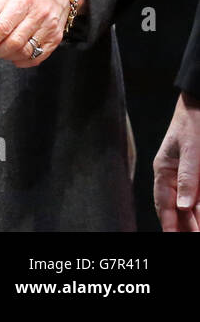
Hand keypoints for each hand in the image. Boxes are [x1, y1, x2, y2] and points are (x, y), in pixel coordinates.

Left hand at [0, 0, 83, 66]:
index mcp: (22, 1)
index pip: (2, 28)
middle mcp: (38, 15)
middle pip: (14, 43)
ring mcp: (49, 28)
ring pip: (25, 52)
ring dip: (8, 56)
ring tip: (0, 50)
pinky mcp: (56, 38)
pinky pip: (38, 57)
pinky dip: (23, 61)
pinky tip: (15, 54)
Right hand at [153, 91, 199, 231]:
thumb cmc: (194, 123)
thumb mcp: (192, 150)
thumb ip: (188, 179)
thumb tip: (182, 206)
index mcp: (164, 171)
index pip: (164, 204)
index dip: (169, 224)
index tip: (172, 238)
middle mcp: (174, 177)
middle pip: (178, 209)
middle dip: (185, 226)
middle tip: (193, 239)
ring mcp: (188, 177)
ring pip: (190, 205)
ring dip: (195, 219)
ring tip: (198, 232)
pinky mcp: (199, 175)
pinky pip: (199, 196)